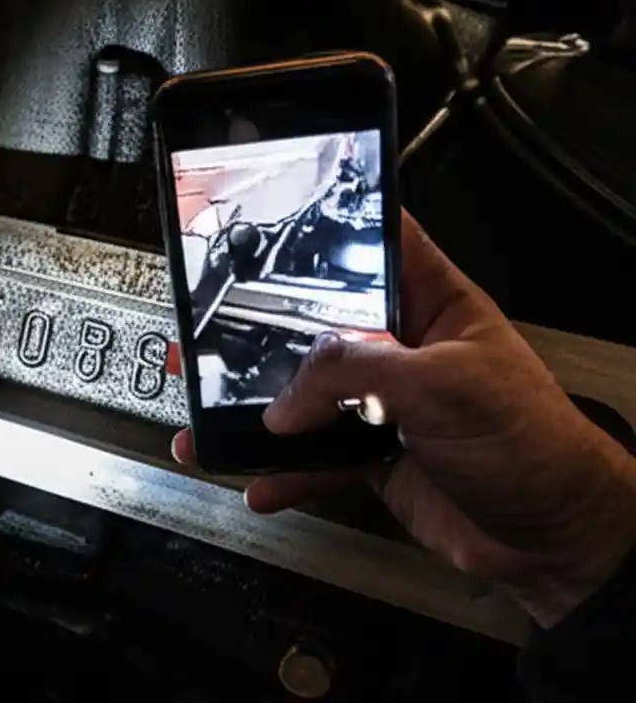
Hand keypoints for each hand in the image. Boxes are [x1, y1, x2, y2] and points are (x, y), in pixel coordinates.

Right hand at [173, 212, 635, 627]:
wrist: (551, 537)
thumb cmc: (526, 440)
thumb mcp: (440, 384)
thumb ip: (353, 373)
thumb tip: (281, 403)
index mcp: (432, 304)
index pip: (379, 244)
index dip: (331, 228)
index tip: (270, 220)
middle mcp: (403, 349)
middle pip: (321, 327)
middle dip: (262, 335)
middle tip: (206, 335)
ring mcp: (385, 405)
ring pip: (308, 399)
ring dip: (258, 415)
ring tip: (209, 422)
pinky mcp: (374, 458)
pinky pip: (315, 461)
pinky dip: (284, 474)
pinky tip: (259, 484)